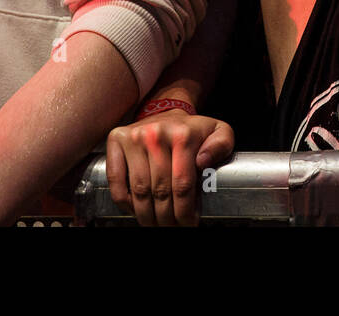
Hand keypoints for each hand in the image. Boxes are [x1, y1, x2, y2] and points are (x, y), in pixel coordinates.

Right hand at [105, 107, 233, 224]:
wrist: (167, 112)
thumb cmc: (193, 130)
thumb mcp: (219, 132)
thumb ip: (222, 145)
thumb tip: (203, 161)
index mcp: (183, 135)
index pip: (182, 184)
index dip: (185, 211)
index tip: (188, 223)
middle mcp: (156, 134)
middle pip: (160, 190)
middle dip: (166, 217)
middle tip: (172, 227)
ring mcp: (134, 137)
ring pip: (139, 190)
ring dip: (146, 215)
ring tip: (155, 224)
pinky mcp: (116, 139)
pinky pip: (116, 179)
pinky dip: (124, 201)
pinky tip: (135, 210)